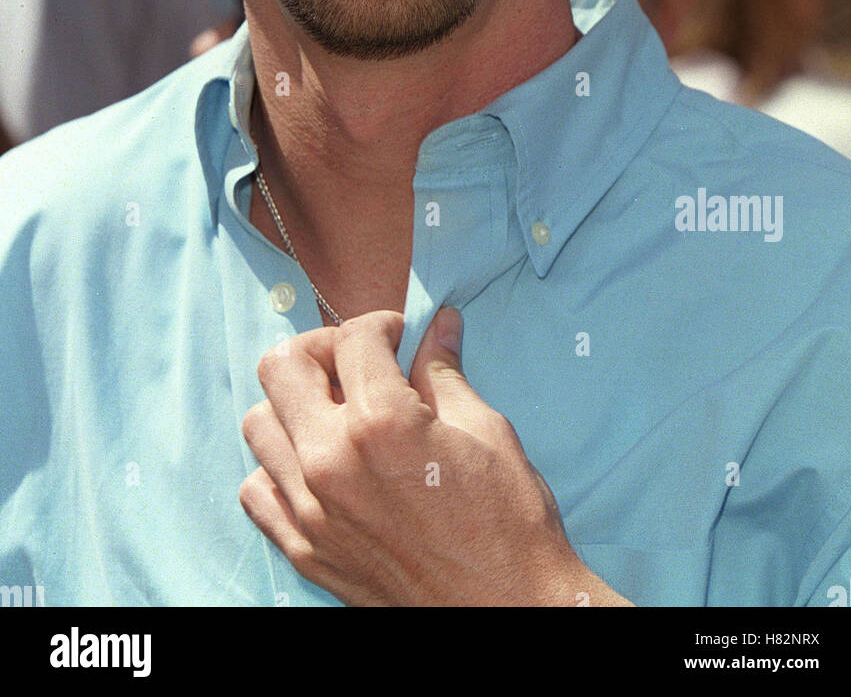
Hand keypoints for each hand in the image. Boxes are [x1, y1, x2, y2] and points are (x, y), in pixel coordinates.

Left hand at [239, 306, 631, 605]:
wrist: (506, 611)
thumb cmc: (507, 523)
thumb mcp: (486, 430)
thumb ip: (444, 371)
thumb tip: (437, 324)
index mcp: (382, 423)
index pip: (352, 337)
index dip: (382, 324)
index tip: (400, 336)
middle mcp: (331, 461)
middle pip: (281, 365)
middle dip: (322, 350)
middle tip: (358, 363)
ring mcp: (311, 510)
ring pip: (258, 424)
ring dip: (295, 406)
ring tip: (337, 414)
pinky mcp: (305, 551)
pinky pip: (257, 490)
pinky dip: (279, 469)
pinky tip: (320, 467)